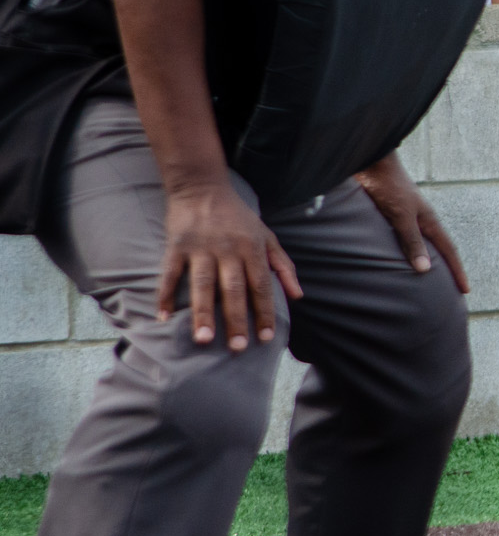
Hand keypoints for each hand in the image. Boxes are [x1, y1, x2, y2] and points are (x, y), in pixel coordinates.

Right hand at [157, 179, 301, 349]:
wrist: (202, 187)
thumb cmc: (239, 217)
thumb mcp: (268, 236)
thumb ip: (283, 266)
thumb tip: (298, 295)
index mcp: (252, 249)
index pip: (262, 286)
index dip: (265, 312)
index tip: (266, 337)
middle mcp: (228, 250)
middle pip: (234, 289)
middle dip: (237, 319)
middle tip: (237, 348)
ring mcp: (200, 248)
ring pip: (203, 285)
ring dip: (203, 313)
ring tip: (203, 340)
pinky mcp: (176, 246)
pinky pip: (170, 274)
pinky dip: (165, 295)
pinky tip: (163, 317)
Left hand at [354, 154, 469, 291]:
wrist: (372, 163)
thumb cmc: (388, 187)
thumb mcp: (401, 216)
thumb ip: (412, 242)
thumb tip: (426, 270)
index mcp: (429, 221)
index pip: (449, 251)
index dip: (457, 271)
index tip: (466, 290)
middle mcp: (423, 220)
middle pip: (440, 249)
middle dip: (449, 269)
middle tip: (454, 289)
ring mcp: (409, 217)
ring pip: (424, 244)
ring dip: (429, 261)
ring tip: (431, 280)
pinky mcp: (394, 215)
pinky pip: (408, 240)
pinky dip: (412, 253)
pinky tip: (404, 259)